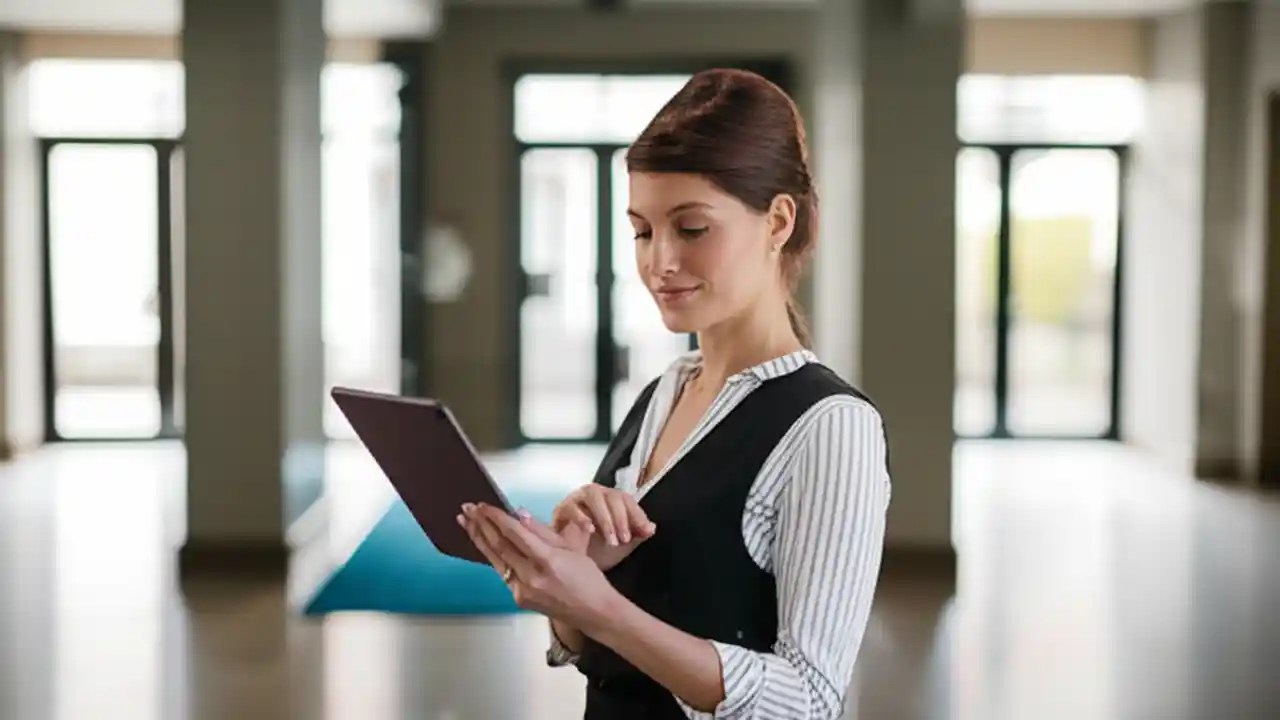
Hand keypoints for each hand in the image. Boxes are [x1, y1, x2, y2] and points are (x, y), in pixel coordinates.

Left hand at [457, 502, 620, 632]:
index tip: (483, 505)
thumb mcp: (571, 548)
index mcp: (548, 561)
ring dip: (478, 538)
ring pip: (495, 559)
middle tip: (467, 508)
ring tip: (465, 522)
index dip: (497, 518)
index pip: (515, 534)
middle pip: (499, 546)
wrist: (594, 612)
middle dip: (481, 524)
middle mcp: (531, 577)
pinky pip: (502, 572)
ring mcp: (522, 591)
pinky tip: (483, 542)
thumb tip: (519, 513)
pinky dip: (491, 555)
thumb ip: (542, 531)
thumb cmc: (588, 578)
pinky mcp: (518, 599)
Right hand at [552, 485, 656, 570]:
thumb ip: (637, 535)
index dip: (637, 514)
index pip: (627, 500)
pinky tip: (590, 530)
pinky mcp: (562, 508)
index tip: (644, 531)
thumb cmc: (598, 551)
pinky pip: (572, 506)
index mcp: (612, 500)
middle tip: (624, 540)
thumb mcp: (623, 546)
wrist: (573, 564)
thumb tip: (652, 527)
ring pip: (593, 496)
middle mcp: (596, 494)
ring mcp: (578, 499)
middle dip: (621, 518)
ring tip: (610, 539)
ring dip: (604, 517)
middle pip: (612, 496)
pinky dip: (581, 517)